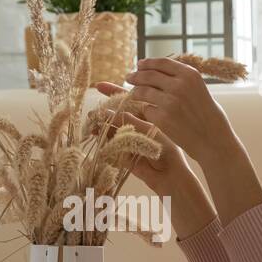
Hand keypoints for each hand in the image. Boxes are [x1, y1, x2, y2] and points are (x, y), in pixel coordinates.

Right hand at [91, 81, 192, 197]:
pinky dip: (102, 142)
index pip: (128, 101)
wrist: (170, 175)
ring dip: (101, 127)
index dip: (114, 93)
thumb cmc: (167, 150)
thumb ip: (129, 121)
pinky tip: (96, 137)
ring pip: (111, 130)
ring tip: (90, 124)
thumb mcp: (149, 130)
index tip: (100, 86)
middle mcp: (136, 127)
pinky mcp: (123, 155)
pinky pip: (110, 146)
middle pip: (116, 115)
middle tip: (91, 111)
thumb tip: (108, 111)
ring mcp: (128, 141)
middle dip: (103, 112)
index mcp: (145, 117)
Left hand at [117, 57, 234, 163]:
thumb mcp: (198, 88)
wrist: (213, 139)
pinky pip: (147, 110)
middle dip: (136, 76)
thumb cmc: (207, 114)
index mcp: (190, 74)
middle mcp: (179, 85)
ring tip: (135, 95)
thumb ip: (180, 79)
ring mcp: (169, 102)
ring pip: (142, 92)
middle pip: (148, 75)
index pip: (162, 63)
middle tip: (129, 78)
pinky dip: (148, 111)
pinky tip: (154, 114)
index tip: (139, 65)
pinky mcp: (162, 118)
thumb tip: (155, 71)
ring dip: (136, 93)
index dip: (147, 63)